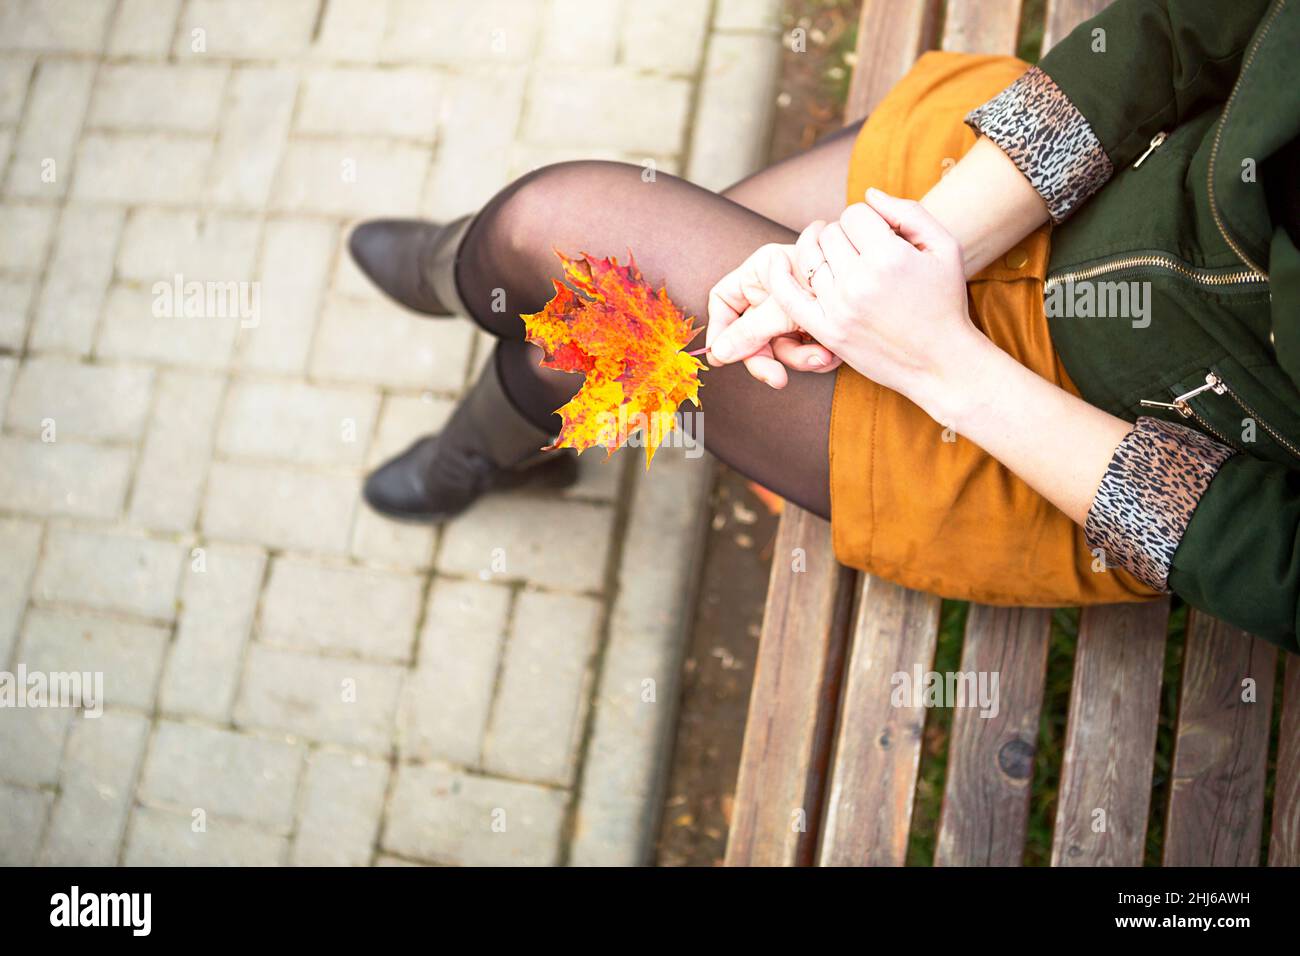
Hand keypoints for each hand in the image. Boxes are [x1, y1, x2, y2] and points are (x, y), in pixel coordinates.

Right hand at [705, 243, 840, 388]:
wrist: (896, 292)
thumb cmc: (839, 282)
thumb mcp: (790, 308)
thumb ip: (753, 330)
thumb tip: (716, 355)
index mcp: (763, 270)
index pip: (724, 301)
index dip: (720, 329)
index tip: (721, 358)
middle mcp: (777, 289)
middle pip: (750, 332)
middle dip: (767, 356)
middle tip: (777, 379)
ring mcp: (797, 309)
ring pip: (779, 346)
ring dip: (800, 358)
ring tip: (824, 357)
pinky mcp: (817, 325)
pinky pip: (804, 348)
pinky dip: (818, 354)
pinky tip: (835, 353)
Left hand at [713, 189, 993, 424]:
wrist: (941, 363)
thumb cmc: (946, 301)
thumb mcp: (945, 247)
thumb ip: (910, 212)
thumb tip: (868, 193)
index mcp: (889, 256)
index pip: (854, 214)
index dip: (867, 219)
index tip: (880, 235)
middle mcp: (859, 281)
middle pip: (830, 234)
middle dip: (846, 235)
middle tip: (863, 251)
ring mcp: (839, 307)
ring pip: (810, 258)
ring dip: (822, 252)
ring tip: (838, 257)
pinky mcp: (827, 330)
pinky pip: (788, 295)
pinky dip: (778, 275)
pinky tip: (776, 260)